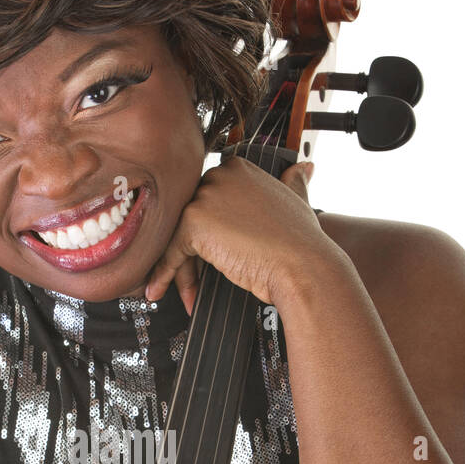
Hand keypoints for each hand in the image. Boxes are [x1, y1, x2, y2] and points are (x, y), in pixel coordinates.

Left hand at [145, 157, 332, 314]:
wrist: (302, 268)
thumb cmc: (302, 243)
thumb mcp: (300, 202)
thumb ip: (293, 183)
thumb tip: (303, 169)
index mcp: (240, 168)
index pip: (210, 202)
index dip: (212, 235)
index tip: (215, 257)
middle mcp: (220, 175)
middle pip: (192, 220)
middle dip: (195, 255)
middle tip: (200, 284)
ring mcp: (205, 196)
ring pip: (179, 238)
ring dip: (183, 270)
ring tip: (190, 296)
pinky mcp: (193, 221)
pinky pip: (170, 252)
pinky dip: (164, 274)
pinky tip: (161, 290)